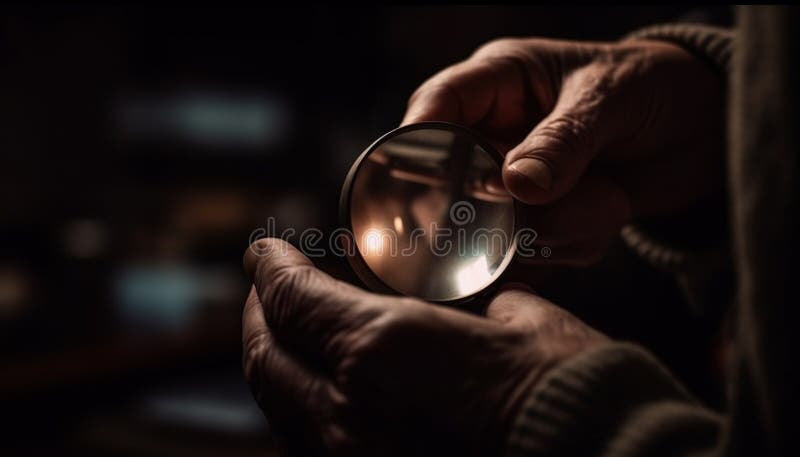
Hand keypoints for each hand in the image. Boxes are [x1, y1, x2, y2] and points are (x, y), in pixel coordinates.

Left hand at [242, 238, 607, 455]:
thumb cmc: (573, 396)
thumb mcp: (525, 325)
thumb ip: (482, 311)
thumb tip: (481, 308)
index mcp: (380, 352)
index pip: (292, 299)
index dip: (271, 268)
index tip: (265, 250)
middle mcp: (348, 414)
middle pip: (267, 357)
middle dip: (261, 315)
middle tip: (270, 288)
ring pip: (281, 407)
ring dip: (280, 364)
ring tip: (294, 336)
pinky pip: (312, 443)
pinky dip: (307, 406)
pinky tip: (330, 388)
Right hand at [404, 37, 725, 264]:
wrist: (703, 130)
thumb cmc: (650, 86)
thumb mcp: (610, 98)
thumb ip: (564, 141)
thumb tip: (516, 187)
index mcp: (498, 82)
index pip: (436, 105)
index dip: (420, 141)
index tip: (431, 178)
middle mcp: (493, 135)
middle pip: (452, 183)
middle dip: (498, 207)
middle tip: (537, 206)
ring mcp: (513, 184)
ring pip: (497, 230)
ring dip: (558, 227)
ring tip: (608, 197)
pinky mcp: (538, 222)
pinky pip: (535, 255)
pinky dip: (577, 244)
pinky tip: (610, 211)